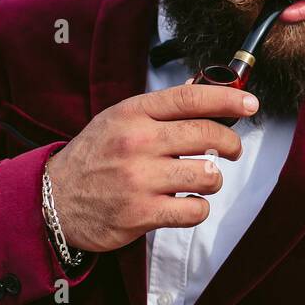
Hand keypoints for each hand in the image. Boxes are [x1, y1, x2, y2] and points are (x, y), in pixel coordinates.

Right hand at [45, 83, 257, 252]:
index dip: (228, 100)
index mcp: (133, 113)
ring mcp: (139, 179)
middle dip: (230, 144)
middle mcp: (137, 142)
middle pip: (207, 135)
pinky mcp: (141, 214)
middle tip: (232, 151)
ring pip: (208, 175)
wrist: (53, 200)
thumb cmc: (95, 156)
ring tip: (200, 180)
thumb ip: (160, 109)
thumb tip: (204, 90)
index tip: (250, 105)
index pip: (191, 98)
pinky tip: (184, 204)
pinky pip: (195, 210)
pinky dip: (198, 209)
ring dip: (212, 179)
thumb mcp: (118, 120)